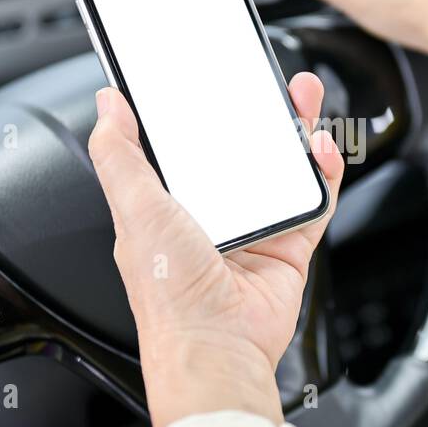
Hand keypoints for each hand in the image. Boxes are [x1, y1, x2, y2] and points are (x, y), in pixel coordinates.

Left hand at [87, 75, 343, 426]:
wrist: (217, 348)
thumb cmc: (170, 294)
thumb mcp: (135, 210)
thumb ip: (119, 155)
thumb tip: (106, 106)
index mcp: (166, 205)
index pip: (185, 144)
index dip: (200, 110)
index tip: (212, 78)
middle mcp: (211, 217)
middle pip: (241, 150)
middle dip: (258, 113)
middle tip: (270, 80)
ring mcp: (253, 231)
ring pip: (280, 169)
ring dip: (295, 133)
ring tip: (303, 100)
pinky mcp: (288, 249)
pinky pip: (311, 204)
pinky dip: (321, 176)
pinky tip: (321, 151)